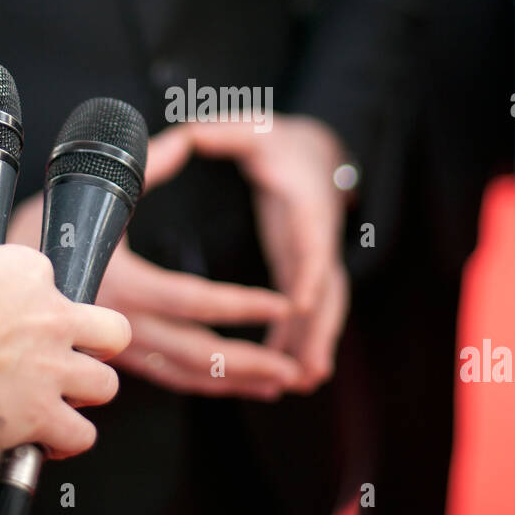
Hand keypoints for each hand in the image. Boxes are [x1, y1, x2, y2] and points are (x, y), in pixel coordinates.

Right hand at [0, 244, 130, 458]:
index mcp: (23, 272)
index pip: (47, 278)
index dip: (30, 300)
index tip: (10, 315)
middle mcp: (49, 317)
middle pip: (111, 331)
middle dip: (97, 347)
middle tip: (69, 356)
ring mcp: (51, 368)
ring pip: (105, 384)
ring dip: (84, 396)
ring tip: (58, 401)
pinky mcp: (40, 414)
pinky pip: (80, 434)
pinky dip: (66, 440)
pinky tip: (47, 439)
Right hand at [8, 126, 301, 399]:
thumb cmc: (39, 233)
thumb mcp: (92, 194)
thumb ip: (146, 167)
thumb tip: (186, 138)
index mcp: (121, 285)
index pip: (193, 302)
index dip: (241, 305)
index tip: (281, 302)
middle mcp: (120, 326)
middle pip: (197, 353)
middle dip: (250, 361)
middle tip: (295, 364)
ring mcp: (116, 350)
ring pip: (185, 374)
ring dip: (235, 381)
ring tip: (281, 379)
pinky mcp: (115, 358)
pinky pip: (167, 378)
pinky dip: (206, 384)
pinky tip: (236, 384)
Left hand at [187, 116, 350, 393]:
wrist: (321, 152)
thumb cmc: (280, 142)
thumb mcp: (255, 131)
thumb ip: (221, 135)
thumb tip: (188, 133)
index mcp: (306, 205)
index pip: (312, 243)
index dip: (309, 272)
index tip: (300, 303)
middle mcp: (316, 238)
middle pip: (325, 290)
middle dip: (318, 331)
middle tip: (310, 369)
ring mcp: (314, 260)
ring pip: (320, 310)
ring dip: (312, 347)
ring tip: (301, 383)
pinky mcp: (304, 273)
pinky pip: (305, 316)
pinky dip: (297, 344)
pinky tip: (281, 379)